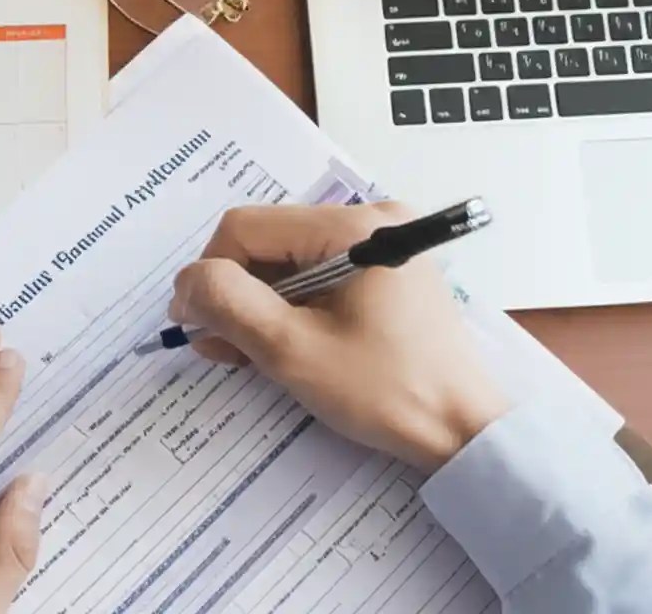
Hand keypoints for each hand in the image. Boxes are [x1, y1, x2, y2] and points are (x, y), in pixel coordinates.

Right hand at [169, 203, 510, 471]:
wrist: (465, 430)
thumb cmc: (385, 390)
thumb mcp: (292, 349)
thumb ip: (228, 304)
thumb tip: (186, 283)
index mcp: (352, 227)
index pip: (246, 227)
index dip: (208, 274)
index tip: (193, 324)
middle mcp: (372, 220)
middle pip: (269, 242)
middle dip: (235, 294)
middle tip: (217, 346)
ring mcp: (385, 245)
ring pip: (291, 262)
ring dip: (260, 306)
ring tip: (244, 354)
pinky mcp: (390, 273)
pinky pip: (321, 277)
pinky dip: (293, 309)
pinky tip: (278, 345)